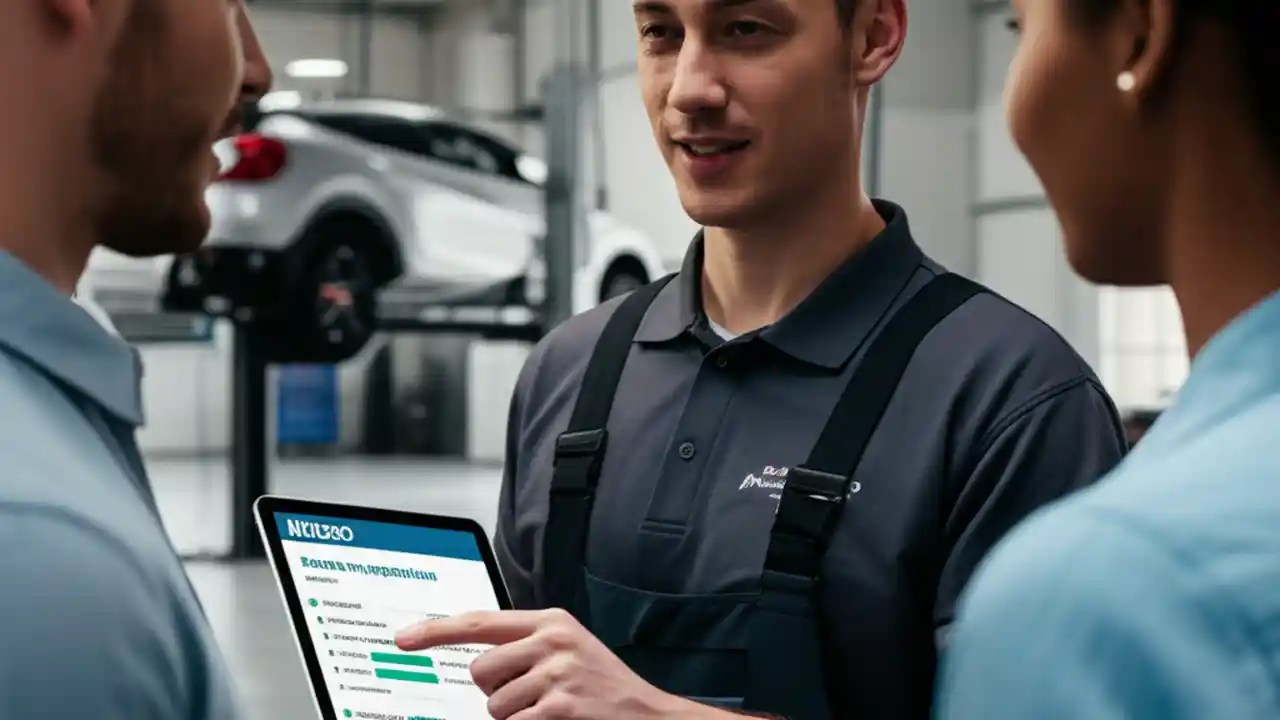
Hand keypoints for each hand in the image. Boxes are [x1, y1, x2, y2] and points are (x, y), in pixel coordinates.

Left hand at [395, 608, 713, 719]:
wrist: (648, 715)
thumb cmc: (602, 687)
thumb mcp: (568, 650)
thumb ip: (526, 646)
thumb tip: (478, 662)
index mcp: (550, 621)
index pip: (479, 621)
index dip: (435, 630)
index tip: (403, 637)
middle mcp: (552, 641)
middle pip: (480, 671)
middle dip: (496, 691)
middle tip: (533, 696)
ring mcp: (557, 674)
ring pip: (494, 705)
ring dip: (514, 717)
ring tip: (552, 710)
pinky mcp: (560, 707)